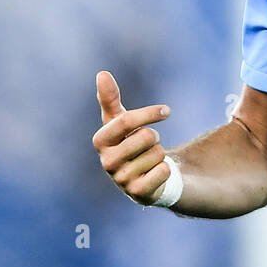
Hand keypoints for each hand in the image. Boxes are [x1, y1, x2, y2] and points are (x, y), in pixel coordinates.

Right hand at [91, 70, 173, 204]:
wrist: (141, 178)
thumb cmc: (128, 143)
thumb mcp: (119, 121)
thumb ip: (110, 98)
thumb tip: (102, 73)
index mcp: (100, 141)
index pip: (126, 121)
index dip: (149, 113)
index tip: (167, 111)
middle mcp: (106, 162)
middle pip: (147, 137)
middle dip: (155, 138)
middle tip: (148, 145)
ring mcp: (121, 180)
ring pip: (158, 154)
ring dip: (159, 155)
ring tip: (148, 161)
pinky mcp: (137, 193)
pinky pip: (163, 171)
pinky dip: (165, 169)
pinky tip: (154, 174)